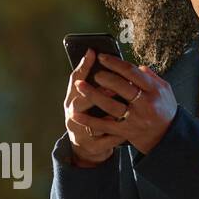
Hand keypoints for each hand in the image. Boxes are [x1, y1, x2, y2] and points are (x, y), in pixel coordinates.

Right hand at [63, 48, 126, 166]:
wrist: (87, 145)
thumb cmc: (91, 113)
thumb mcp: (90, 97)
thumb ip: (99, 81)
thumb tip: (110, 59)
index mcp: (72, 98)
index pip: (74, 79)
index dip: (83, 66)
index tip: (93, 52)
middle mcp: (72, 113)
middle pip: (79, 102)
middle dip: (95, 93)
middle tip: (110, 83)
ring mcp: (79, 131)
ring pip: (91, 123)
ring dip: (106, 116)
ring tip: (121, 107)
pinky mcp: (91, 146)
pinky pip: (105, 140)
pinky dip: (116, 137)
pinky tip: (127, 132)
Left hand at [70, 53, 176, 154]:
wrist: (168, 137)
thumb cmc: (165, 110)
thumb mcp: (165, 90)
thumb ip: (151, 77)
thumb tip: (136, 66)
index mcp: (154, 90)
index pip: (132, 72)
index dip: (115, 63)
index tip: (102, 57)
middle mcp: (145, 104)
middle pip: (122, 87)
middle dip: (105, 77)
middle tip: (94, 72)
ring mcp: (135, 119)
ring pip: (111, 105)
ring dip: (93, 95)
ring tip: (80, 85)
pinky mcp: (125, 131)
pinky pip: (104, 125)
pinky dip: (88, 120)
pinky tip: (75, 114)